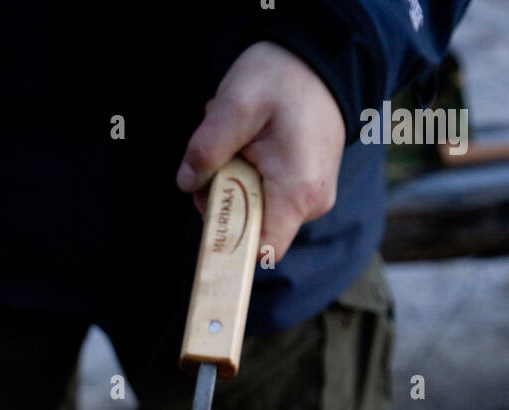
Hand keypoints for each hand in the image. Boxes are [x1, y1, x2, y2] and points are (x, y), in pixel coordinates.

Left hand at [177, 42, 345, 262]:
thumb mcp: (236, 103)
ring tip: (239, 138)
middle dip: (224, 195)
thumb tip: (186, 183)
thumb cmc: (282, 77)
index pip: (259, 251)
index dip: (228, 240)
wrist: (321, 58)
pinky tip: (250, 142)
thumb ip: (207, 148)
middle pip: (251, 229)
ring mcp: (311, 198)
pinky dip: (248, 174)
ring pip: (255, 210)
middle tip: (220, 151)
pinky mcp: (306, 189)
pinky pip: (266, 196)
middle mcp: (311, 204)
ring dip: (234, 180)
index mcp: (297, 192)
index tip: (210, 205)